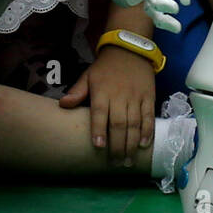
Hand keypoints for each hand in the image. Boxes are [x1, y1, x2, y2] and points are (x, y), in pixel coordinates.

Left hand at [58, 45, 154, 164]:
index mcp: (102, 92)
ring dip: (132, 144)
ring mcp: (136, 97)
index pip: (100, 113)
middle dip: (118, 146)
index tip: (99, 147)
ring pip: (135, 123)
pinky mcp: (149, 96)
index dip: (99, 130)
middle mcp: (119, 96)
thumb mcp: (88, 76)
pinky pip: (149, 116)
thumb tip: (62, 105)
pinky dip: (148, 131)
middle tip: (116, 163)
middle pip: (119, 123)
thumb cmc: (105, 68)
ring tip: (128, 161)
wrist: (129, 49)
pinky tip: (144, 145)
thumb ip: (77, 92)